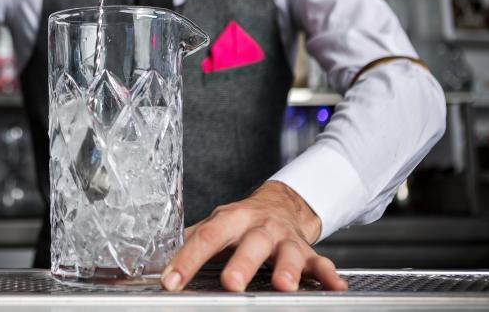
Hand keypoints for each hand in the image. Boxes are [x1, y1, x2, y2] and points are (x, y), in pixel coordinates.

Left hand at [160, 181, 347, 292]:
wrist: (281, 203)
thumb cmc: (241, 221)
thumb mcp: (216, 223)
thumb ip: (192, 239)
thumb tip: (153, 257)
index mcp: (231, 219)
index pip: (206, 238)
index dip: (187, 259)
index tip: (171, 280)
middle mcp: (259, 226)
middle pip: (250, 244)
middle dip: (242, 264)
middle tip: (231, 284)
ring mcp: (285, 239)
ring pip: (287, 253)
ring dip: (287, 270)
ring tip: (284, 286)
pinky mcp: (308, 251)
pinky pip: (321, 262)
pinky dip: (329, 274)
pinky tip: (335, 286)